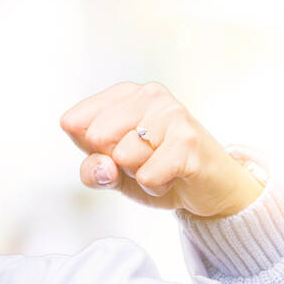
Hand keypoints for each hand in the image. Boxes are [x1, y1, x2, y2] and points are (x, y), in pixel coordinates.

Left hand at [59, 81, 263, 217]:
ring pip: (123, 156)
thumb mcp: (114, 173)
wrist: (208, 188)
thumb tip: (101, 166)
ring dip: (138, 175)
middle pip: (97, 137)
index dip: (91, 150)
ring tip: (160, 167)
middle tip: (143, 162)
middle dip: (116, 162)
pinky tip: (172, 176)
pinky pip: (147, 176)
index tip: (117, 152)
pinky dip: (156, 186)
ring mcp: (171, 115)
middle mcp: (149, 95)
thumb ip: (92, 169)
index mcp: (125, 95)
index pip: (74, 122)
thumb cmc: (160, 171)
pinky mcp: (188, 141)